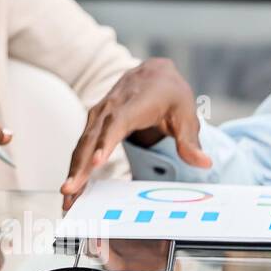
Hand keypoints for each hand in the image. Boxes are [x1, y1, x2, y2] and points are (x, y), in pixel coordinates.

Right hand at [61, 58, 212, 209]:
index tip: (96, 162)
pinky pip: (82, 147)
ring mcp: (99, 115)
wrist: (153, 74)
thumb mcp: (187, 114)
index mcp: (135, 102)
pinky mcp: (93, 124)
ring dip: (73, 170)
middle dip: (80, 166)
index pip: (118, 123)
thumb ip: (191, 141)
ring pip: (83, 144)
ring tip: (67, 197)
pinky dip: (75, 167)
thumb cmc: (171, 95)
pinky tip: (72, 187)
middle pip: (93, 138)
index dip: (106, 142)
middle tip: (70, 191)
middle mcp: (112, 107)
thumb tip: (204, 162)